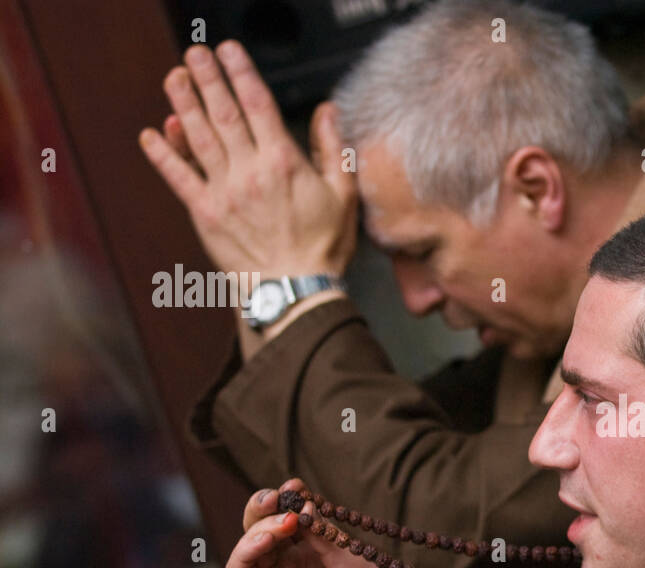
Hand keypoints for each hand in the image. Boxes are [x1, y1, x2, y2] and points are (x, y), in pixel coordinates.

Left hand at [138, 41, 357, 278]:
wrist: (296, 290)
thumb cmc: (324, 246)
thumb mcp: (344, 195)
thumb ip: (333, 149)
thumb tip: (327, 111)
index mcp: (284, 162)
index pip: (259, 105)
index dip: (241, 73)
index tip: (229, 52)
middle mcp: (250, 171)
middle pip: (224, 113)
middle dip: (207, 79)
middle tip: (194, 54)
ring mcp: (224, 191)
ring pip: (198, 138)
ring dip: (183, 105)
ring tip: (174, 79)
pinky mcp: (206, 213)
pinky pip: (179, 177)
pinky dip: (163, 154)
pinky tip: (152, 134)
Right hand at [225, 478, 405, 567]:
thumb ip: (332, 540)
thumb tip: (307, 507)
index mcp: (322, 552)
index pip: (299, 516)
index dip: (295, 498)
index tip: (298, 485)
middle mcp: (295, 564)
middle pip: (267, 523)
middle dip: (268, 504)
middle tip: (280, 494)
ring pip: (250, 542)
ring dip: (260, 524)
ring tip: (283, 518)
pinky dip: (248, 548)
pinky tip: (268, 538)